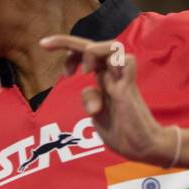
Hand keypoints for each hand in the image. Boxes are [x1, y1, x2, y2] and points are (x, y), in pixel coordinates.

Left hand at [39, 34, 175, 165]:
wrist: (143, 148)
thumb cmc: (122, 131)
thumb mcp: (97, 116)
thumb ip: (90, 100)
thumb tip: (89, 93)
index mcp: (103, 79)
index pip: (85, 55)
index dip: (68, 51)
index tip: (46, 51)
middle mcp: (112, 75)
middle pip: (94, 46)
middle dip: (67, 41)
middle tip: (45, 45)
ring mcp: (122, 79)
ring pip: (112, 46)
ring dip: (92, 51)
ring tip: (85, 71)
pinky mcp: (131, 88)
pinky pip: (127, 61)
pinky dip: (113, 62)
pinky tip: (102, 78)